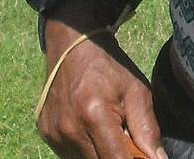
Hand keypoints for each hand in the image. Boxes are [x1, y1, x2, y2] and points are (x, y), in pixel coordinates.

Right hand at [38, 22, 163, 158]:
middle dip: (116, 157)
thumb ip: (147, 129)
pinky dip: (84, 150)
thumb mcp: (136, 91)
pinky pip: (69, 155)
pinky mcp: (45, 134)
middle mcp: (69, 128)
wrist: (73, 46)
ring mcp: (54, 133)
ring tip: (107, 132)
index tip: (140, 157)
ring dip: (99, 155)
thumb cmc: (109, 68)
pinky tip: (91, 131)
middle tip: (125, 141)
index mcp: (93, 114)